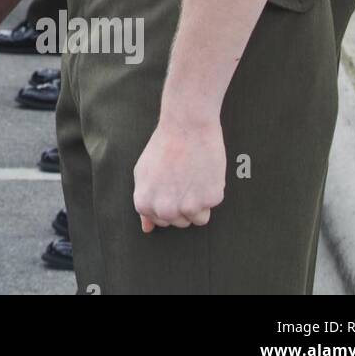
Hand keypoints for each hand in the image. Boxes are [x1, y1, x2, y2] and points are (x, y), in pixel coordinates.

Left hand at [132, 117, 224, 231]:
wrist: (186, 127)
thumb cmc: (163, 147)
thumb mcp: (143, 173)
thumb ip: (145, 203)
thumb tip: (147, 229)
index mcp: (145, 204)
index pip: (159, 220)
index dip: (166, 202)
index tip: (169, 185)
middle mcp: (165, 209)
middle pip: (178, 222)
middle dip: (182, 205)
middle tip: (181, 180)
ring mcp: (188, 206)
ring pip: (197, 219)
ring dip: (198, 203)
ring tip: (192, 178)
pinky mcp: (210, 199)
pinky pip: (211, 207)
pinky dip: (210, 193)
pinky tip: (203, 173)